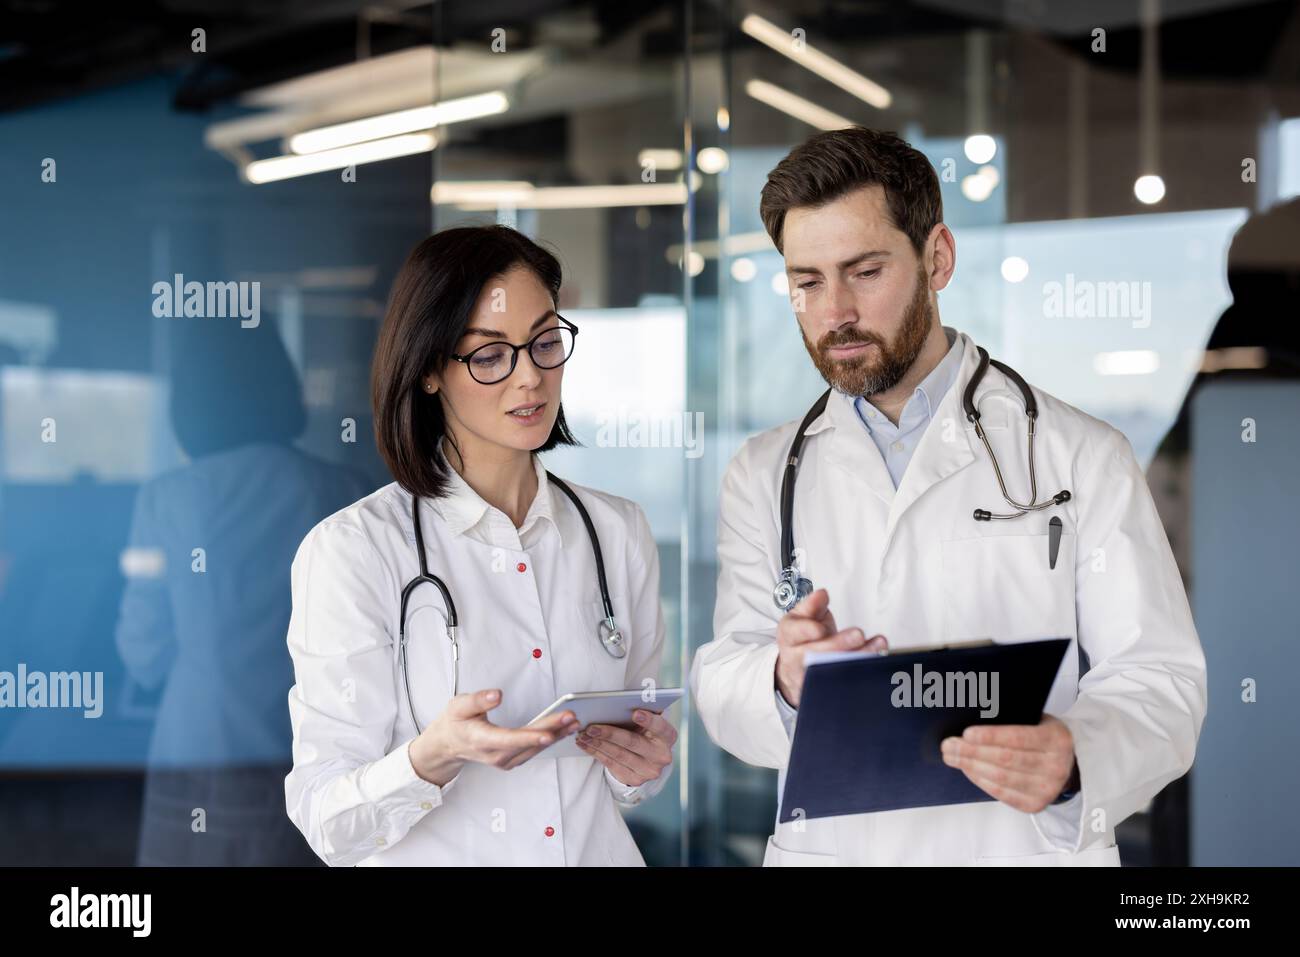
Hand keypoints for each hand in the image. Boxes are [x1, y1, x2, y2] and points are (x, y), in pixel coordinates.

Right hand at [408, 688, 577, 785]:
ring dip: (555, 735)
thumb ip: (478, 700)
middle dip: (551, 731)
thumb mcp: (459, 705)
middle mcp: (494, 755)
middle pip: (527, 744)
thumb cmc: (455, 722)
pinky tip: (563, 730)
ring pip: (534, 749)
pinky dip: (549, 740)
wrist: (448, 744)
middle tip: (571, 717)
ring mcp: (504, 760)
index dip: (528, 737)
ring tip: (573, 722)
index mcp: (481, 740)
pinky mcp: (511, 760)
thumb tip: (497, 695)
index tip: (546, 734)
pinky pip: (533, 751)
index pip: (508, 740)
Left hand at [576, 709, 676, 786]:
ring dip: (598, 744)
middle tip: (591, 727)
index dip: (649, 720)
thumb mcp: (650, 721)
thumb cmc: (646, 731)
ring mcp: (648, 770)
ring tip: (583, 734)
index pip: (661, 727)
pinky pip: (611, 764)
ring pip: (619, 755)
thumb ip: (643, 711)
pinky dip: (595, 753)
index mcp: (668, 737)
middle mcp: (661, 756)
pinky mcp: (634, 779)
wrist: (649, 759)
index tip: (635, 712)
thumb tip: (622, 702)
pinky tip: (585, 744)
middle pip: (634, 743)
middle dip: (610, 734)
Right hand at [775, 588, 886, 706]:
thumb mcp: (804, 617)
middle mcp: (795, 656)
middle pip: (815, 653)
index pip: (794, 632)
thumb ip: (814, 605)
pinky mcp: (823, 690)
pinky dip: (861, 673)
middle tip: (858, 634)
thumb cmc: (804, 637)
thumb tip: (822, 594)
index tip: (821, 629)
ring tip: (877, 645)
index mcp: (789, 634)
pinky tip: (876, 661)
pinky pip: (843, 683)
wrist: (796, 667)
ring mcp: (809, 676)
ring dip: (856, 658)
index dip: (807, 631)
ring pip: (831, 670)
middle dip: (837, 644)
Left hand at [940, 714, 1077, 812]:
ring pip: (1001, 778)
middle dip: (972, 752)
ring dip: (971, 766)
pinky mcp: (1036, 804)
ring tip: (952, 756)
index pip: (1018, 738)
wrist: (1070, 764)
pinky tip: (968, 769)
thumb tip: (973, 721)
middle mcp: (1056, 766)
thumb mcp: (1038, 721)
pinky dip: (981, 781)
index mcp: (1057, 739)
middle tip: (949, 745)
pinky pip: (1002, 794)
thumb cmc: (1044, 736)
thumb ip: (1014, 721)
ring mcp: (1047, 788)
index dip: (991, 736)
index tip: (966, 733)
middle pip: (1006, 760)